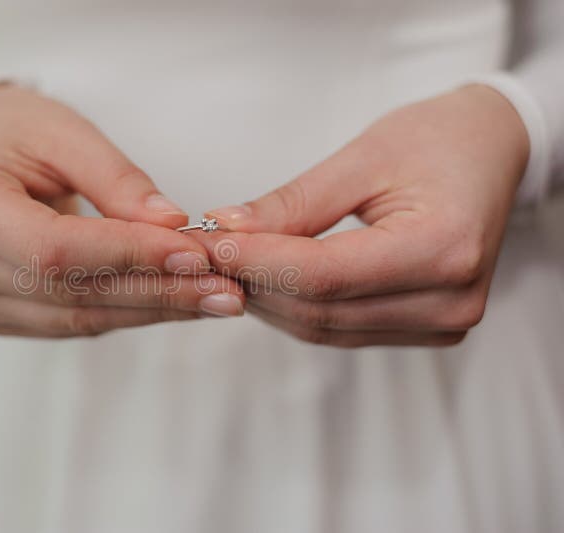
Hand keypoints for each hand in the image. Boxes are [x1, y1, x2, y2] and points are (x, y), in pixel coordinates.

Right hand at [0, 84, 243, 336]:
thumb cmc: (18, 132)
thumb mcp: (67, 132)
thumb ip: (119, 180)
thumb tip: (174, 228)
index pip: (55, 248)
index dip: (129, 256)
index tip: (196, 254)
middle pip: (70, 292)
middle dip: (157, 293)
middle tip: (226, 292)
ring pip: (76, 318)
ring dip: (151, 311)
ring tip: (214, 300)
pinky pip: (71, 324)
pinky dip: (127, 314)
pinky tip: (174, 303)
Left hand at [196, 85, 527, 346]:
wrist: (490, 153)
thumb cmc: (435, 141)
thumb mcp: (362, 157)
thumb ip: (292, 204)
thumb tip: (225, 231)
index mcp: (442, 248)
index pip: (323, 275)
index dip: (255, 262)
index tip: (205, 241)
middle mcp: (449, 300)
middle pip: (319, 311)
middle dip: (252, 282)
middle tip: (204, 252)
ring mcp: (442, 323)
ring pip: (323, 329)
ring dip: (268, 300)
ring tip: (228, 263)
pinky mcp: (427, 328)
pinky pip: (341, 330)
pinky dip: (296, 307)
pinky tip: (267, 278)